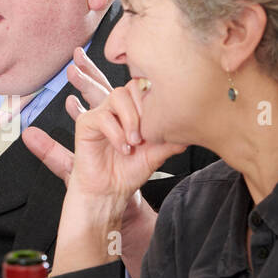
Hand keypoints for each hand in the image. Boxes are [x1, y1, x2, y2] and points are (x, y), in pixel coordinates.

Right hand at [24, 48, 184, 205]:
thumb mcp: (156, 155)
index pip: (146, 88)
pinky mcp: (86, 123)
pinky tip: (123, 148)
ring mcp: (101, 113)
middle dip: (143, 109)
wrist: (109, 192)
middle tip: (146, 135)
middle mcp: (117, 108)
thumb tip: (190, 131)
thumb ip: (170, 141)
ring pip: (118, 96)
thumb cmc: (129, 172)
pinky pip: (103, 116)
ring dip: (131, 119)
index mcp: (134, 111)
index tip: (160, 125)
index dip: (154, 102)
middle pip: (132, 86)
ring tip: (135, 142)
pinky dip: (116, 133)